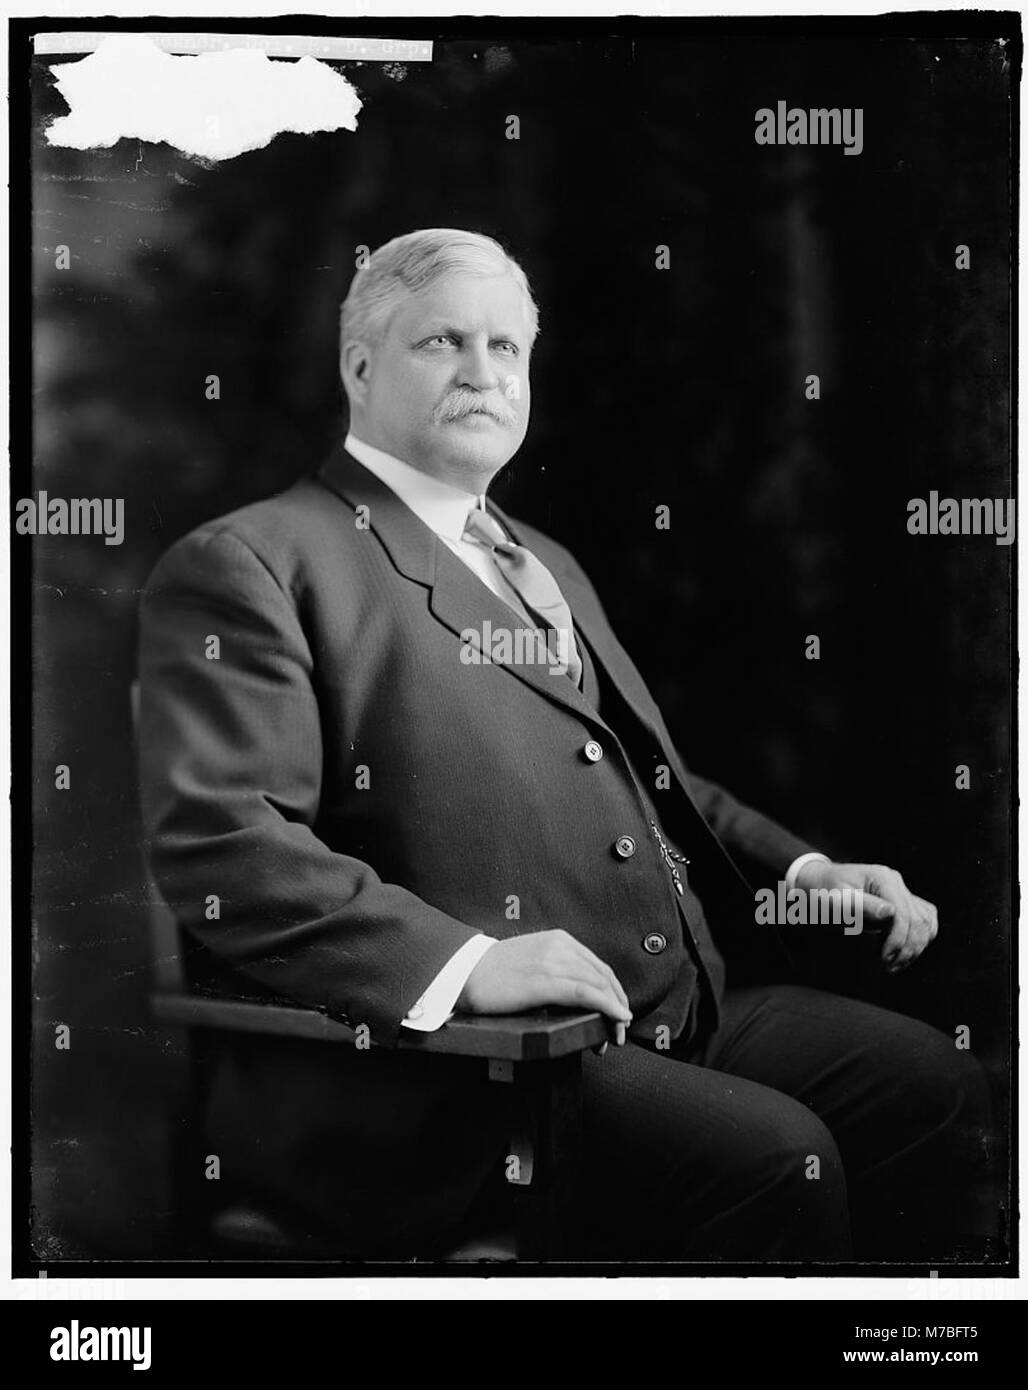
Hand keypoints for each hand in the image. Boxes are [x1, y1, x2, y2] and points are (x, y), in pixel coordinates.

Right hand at [457, 930, 631, 1044]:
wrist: (463, 972)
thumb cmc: (492, 973)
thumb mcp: (532, 960)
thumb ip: (555, 968)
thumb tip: (578, 995)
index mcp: (559, 940)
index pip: (598, 967)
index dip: (614, 992)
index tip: (618, 1012)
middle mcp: (560, 947)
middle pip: (603, 976)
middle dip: (617, 1004)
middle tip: (619, 1029)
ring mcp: (553, 962)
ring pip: (599, 986)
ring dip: (613, 1012)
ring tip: (614, 1034)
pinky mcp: (544, 981)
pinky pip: (586, 993)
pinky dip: (608, 1006)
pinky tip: (616, 1017)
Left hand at [795, 859, 938, 971]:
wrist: (818, 883)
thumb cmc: (823, 892)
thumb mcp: (834, 899)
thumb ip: (859, 905)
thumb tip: (890, 912)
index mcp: (883, 878)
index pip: (903, 914)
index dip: (897, 940)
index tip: (884, 959)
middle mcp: (896, 882)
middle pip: (918, 920)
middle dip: (907, 948)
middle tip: (889, 966)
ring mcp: (900, 890)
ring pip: (926, 921)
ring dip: (916, 946)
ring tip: (896, 964)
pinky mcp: (901, 901)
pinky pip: (924, 919)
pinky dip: (920, 937)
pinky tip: (905, 952)